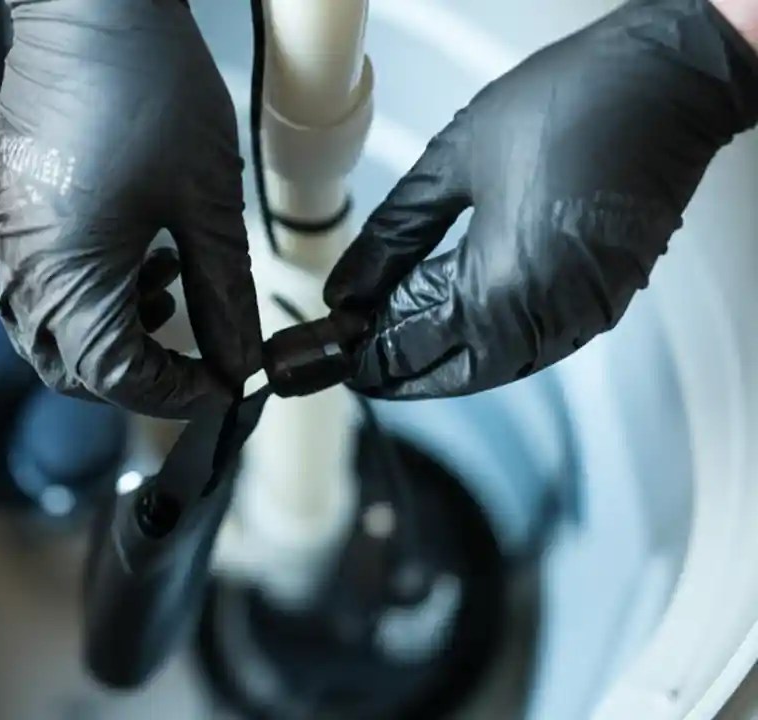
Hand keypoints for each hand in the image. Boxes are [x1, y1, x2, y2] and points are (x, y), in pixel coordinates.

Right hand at [0, 0, 261, 418]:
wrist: (90, 9)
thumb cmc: (147, 85)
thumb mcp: (208, 202)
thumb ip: (226, 294)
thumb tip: (241, 359)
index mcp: (67, 275)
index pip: (116, 380)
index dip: (176, 392)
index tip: (222, 382)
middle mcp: (21, 270)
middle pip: (74, 370)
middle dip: (140, 374)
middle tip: (196, 350)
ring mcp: (3, 242)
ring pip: (49, 334)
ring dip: (110, 336)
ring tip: (168, 287)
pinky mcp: (3, 215)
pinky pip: (34, 288)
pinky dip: (84, 298)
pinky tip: (133, 254)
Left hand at [324, 0, 757, 398]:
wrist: (666, 81)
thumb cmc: (570, 104)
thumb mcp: (454, 163)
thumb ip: (393, 234)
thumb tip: (350, 286)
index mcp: (503, 282)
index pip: (412, 341)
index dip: (364, 348)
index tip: (330, 345)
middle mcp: (547, 313)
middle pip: (452, 370)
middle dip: (397, 367)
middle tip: (352, 357)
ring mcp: (582, 315)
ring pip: (493, 368)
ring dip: (441, 361)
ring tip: (392, 342)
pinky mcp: (604, 302)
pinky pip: (531, 349)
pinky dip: (484, 348)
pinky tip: (453, 329)